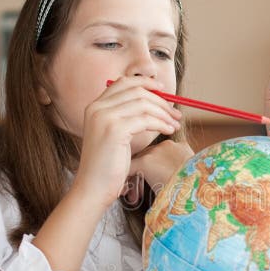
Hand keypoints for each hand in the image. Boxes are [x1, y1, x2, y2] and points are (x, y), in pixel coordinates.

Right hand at [72, 78, 182, 209]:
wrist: (93, 188)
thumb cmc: (107, 166)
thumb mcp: (114, 135)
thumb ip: (126, 116)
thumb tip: (155, 102)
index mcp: (95, 106)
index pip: (124, 82)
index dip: (146, 83)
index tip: (164, 92)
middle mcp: (97, 107)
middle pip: (136, 91)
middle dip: (161, 101)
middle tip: (176, 113)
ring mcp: (104, 117)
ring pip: (143, 104)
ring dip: (164, 113)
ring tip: (175, 125)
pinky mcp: (115, 129)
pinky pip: (146, 119)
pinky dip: (161, 123)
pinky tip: (169, 131)